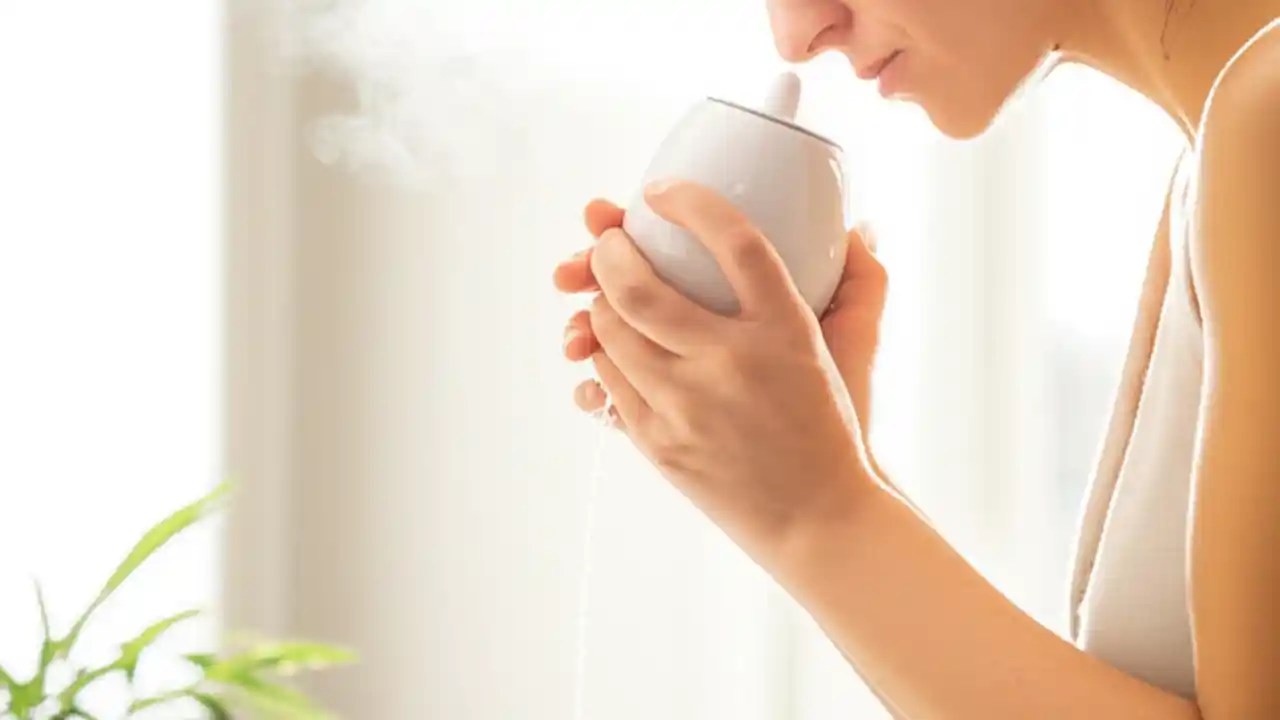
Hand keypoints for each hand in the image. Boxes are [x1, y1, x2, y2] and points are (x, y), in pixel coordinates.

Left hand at [556, 203, 887, 448]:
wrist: (817, 520)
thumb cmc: (830, 428)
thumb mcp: (855, 352)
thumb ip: (863, 283)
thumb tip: (860, 225)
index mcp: (786, 330)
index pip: (736, 241)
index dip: (691, 203)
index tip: (661, 190)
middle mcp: (732, 364)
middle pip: (641, 287)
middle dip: (610, 252)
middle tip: (609, 241)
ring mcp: (688, 406)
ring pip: (611, 331)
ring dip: (601, 300)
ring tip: (610, 291)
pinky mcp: (659, 441)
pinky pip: (607, 378)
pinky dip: (604, 351)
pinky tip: (616, 343)